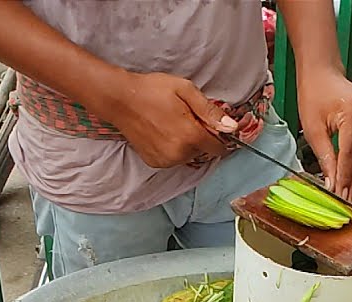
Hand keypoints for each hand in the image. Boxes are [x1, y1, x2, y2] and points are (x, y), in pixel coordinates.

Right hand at [102, 72, 237, 167]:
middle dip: (199, 136)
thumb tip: (232, 127)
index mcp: (190, 135)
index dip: (218, 135)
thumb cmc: (153, 90)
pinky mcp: (154, 162)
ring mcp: (165, 160)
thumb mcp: (186, 90)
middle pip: (203, 151)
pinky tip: (161, 133)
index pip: (218, 147)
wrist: (120, 99)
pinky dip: (172, 149)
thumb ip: (210, 111)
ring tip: (170, 124)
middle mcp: (179, 153)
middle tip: (184, 117)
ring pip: (188, 156)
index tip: (210, 124)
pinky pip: (174, 159)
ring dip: (186, 144)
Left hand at [297, 69, 351, 199]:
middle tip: (345, 200)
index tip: (340, 196)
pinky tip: (351, 171)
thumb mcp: (313, 129)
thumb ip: (324, 156)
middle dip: (350, 179)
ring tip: (347, 191)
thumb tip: (331, 181)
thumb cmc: (315, 92)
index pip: (350, 154)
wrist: (322, 73)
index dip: (344, 178)